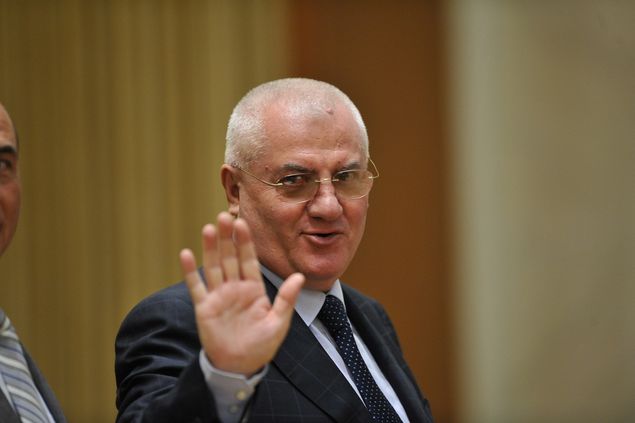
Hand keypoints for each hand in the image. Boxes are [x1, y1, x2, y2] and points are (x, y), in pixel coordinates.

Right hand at [179, 212, 303, 375]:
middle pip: (230, 258)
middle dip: (227, 238)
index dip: (245, 242)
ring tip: (209, 228)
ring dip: (211, 248)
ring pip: (214, 267)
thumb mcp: (278, 322)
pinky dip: (190, 271)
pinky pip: (196, 286)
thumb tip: (299, 276)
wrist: (240, 367)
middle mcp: (235, 288)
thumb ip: (286, 299)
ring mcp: (219, 296)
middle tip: (224, 216)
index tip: (243, 223)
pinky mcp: (204, 307)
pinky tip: (186, 254)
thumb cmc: (261, 345)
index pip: (249, 260)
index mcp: (254, 289)